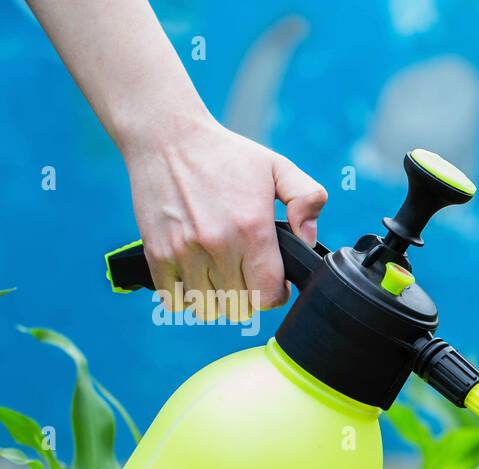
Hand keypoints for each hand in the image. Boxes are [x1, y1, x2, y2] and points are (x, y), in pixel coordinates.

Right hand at [122, 118, 326, 319]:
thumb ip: (307, 199)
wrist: (166, 137)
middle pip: (239, 307)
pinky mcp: (157, 253)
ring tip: (221, 276)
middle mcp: (218, 245)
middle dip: (248, 296)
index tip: (273, 282)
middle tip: (246, 276)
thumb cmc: (225, 155)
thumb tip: (309, 239)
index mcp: (252, 230)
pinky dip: (186, 296)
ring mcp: (184, 252)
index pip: (267, 295)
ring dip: (218, 299)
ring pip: (208, 308)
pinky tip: (195, 276)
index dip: (275, 294)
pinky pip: (175, 300)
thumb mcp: (278, 167)